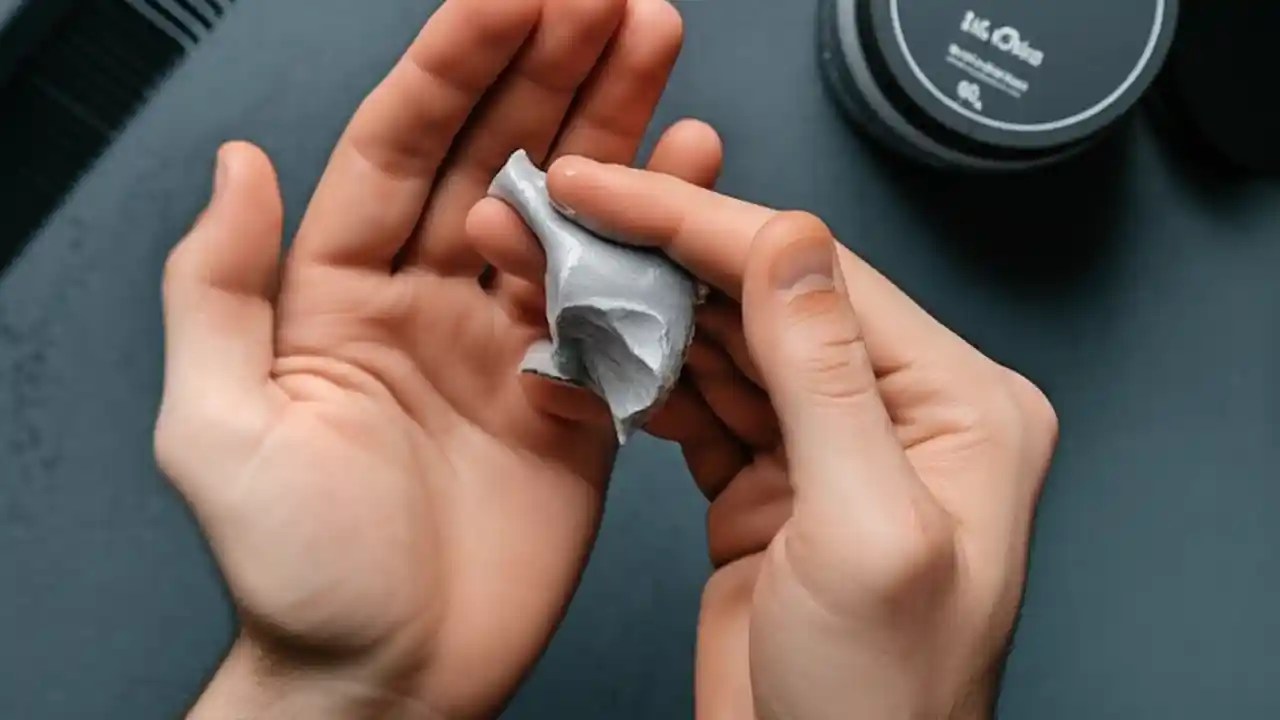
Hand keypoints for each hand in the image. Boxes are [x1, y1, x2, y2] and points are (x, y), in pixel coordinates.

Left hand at [155, 1, 721, 717]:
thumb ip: (217, 291)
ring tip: (659, 41)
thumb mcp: (217, 430)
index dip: (456, 63)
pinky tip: (693, 173)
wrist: (390, 679)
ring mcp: (510, 341)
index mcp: (338, 292)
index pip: (399, 145)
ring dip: (615, 123)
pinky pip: (622, 297)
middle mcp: (429, 300)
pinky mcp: (576, 392)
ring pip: (568, 208)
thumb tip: (240, 165)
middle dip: (554, 65)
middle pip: (497, 153)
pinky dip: (662, 234)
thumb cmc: (299, 574)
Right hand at [541, 158, 1058, 719]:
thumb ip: (828, 378)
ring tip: (562, 274)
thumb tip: (792, 243)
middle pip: (766, 298)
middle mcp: (899, 413)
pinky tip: (596, 354)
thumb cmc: (880, 705)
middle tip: (566, 220)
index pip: (816, 277)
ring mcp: (830, 447)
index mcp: (956, 408)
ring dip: (643, 310)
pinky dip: (645, 377)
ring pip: (725, 345)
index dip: (703, 225)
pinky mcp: (770, 485)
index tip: (610, 190)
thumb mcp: (863, 534)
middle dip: (659, 258)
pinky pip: (702, 405)